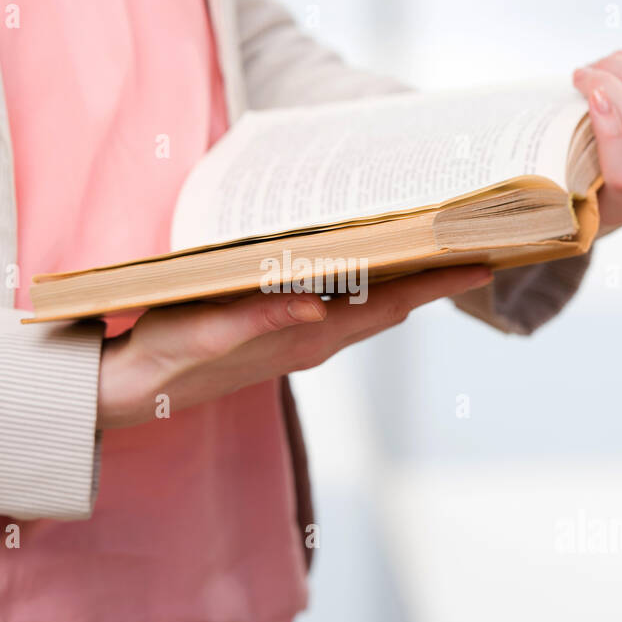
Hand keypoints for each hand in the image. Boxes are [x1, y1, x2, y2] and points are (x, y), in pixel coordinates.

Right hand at [96, 265, 492, 427]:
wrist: (135, 388)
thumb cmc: (169, 352)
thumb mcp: (211, 332)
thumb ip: (262, 319)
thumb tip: (316, 305)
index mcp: (310, 335)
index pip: (392, 302)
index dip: (439, 281)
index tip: (486, 255)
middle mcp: (316, 337)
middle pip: (394, 301)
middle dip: (438, 272)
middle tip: (478, 233)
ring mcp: (302, 338)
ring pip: (372, 304)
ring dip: (409, 276)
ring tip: (442, 243)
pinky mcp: (281, 335)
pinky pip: (340, 306)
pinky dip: (370, 284)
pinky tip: (374, 264)